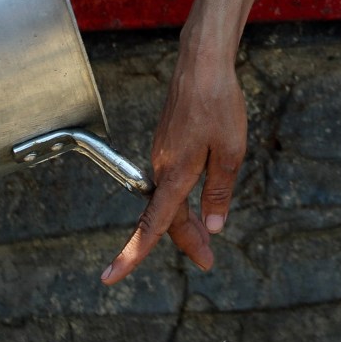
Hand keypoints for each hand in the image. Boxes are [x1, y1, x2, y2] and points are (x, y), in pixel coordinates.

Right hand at [102, 38, 245, 283]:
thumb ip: (219, 191)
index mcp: (175, 173)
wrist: (202, 63)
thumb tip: (213, 226)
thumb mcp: (231, 152)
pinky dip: (184, 198)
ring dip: (187, 220)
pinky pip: (172, 180)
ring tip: (207, 239)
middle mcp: (162, 166)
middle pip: (168, 216)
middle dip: (187, 241)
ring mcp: (163, 153)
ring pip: (171, 198)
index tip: (109, 278)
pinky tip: (198, 199)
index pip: (152, 225)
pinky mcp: (168, 142)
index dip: (132, 254)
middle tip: (208, 261)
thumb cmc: (218, 103)